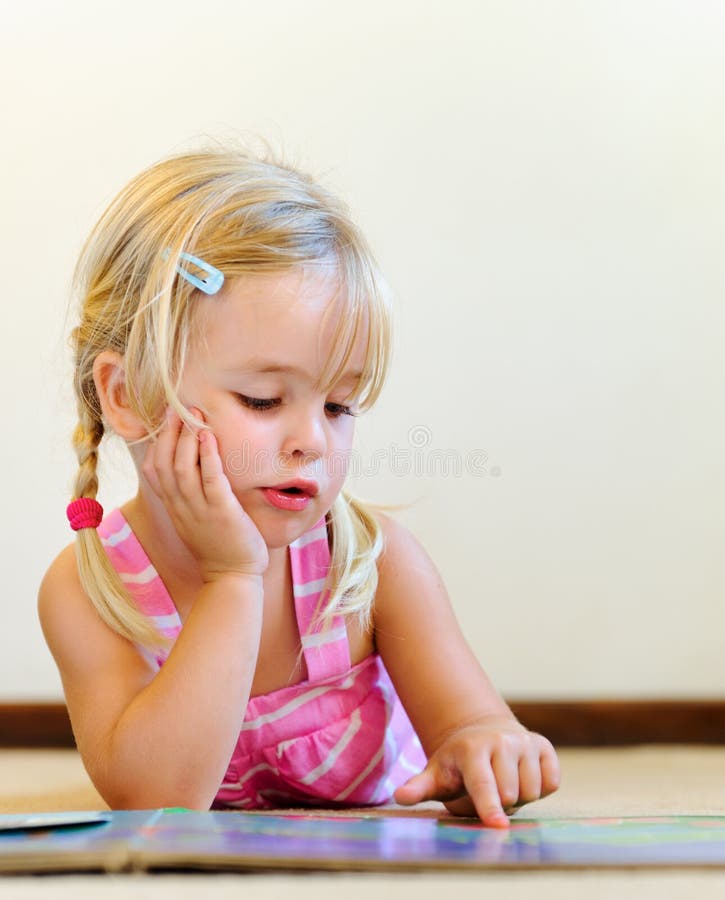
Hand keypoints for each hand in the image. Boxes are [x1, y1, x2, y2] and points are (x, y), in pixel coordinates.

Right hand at [142, 407, 268, 580]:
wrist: (233, 577)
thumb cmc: (221, 547)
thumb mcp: (197, 520)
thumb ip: (191, 498)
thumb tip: (197, 469)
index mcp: (174, 508)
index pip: (153, 471)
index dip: (157, 444)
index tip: (165, 422)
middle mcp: (181, 507)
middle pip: (164, 463)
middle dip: (169, 433)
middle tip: (178, 407)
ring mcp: (199, 510)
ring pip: (182, 468)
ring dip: (186, 438)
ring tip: (194, 414)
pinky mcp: (221, 512)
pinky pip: (210, 478)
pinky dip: (208, 455)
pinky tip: (209, 436)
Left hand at [394, 716, 559, 827]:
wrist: (484, 732)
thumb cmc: (458, 763)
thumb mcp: (436, 774)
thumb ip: (419, 787)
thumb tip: (400, 797)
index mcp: (472, 749)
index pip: (483, 783)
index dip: (489, 806)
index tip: (497, 825)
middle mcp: (501, 740)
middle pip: (511, 794)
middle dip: (501, 804)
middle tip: (488, 792)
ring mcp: (524, 740)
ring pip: (533, 790)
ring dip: (521, 797)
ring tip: (504, 784)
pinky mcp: (544, 745)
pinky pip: (552, 782)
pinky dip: (541, 788)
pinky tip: (523, 777)